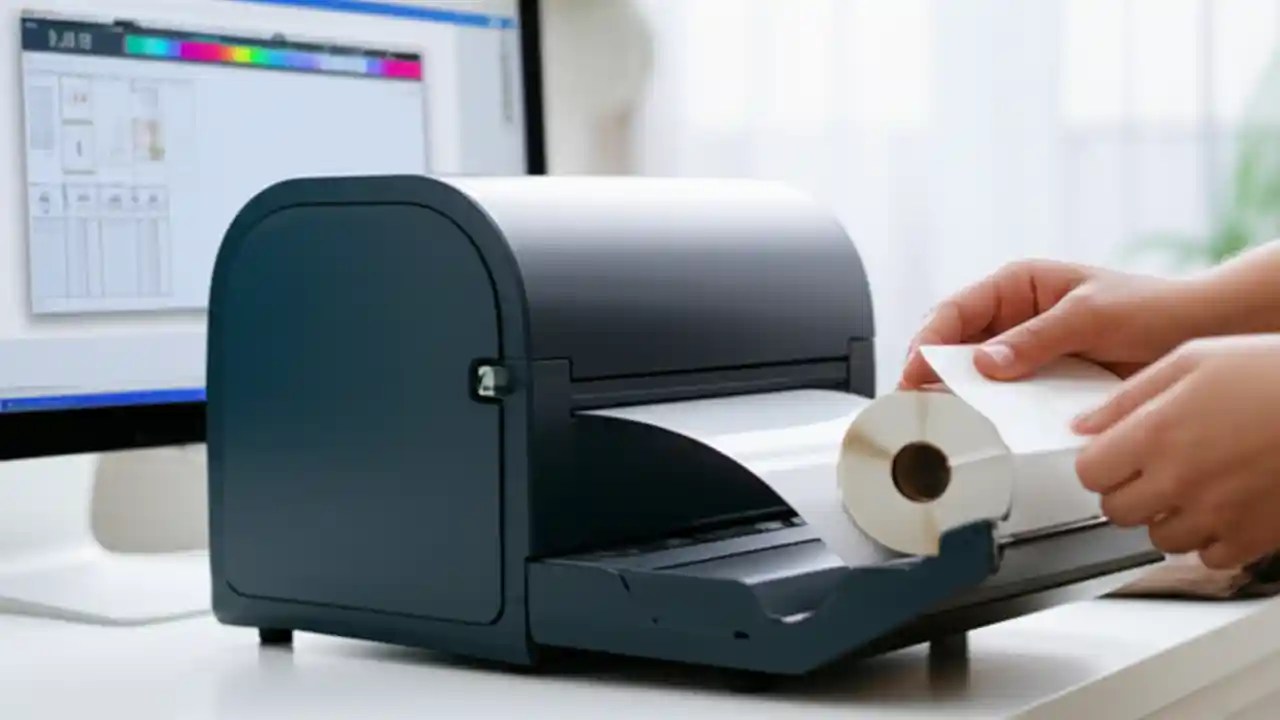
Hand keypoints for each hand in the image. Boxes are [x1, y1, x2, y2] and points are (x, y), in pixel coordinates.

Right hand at [899, 260, 1211, 388]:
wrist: (1198, 334)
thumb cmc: (1152, 307)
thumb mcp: (1090, 315)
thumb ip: (1037, 338)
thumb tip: (987, 362)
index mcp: (1017, 286)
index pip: (955, 312)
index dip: (928, 341)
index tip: (914, 369)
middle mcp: (1015, 320)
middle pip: (957, 347)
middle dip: (933, 372)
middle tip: (915, 399)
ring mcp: (1028, 354)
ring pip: (979, 377)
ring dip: (962, 396)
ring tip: (943, 417)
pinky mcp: (1045, 385)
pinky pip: (1011, 400)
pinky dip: (997, 413)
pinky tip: (988, 427)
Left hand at [1072, 335, 1279, 568]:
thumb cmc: (1275, 373)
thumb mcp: (1193, 359)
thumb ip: (1129, 397)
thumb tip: (1084, 424)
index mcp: (1156, 432)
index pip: (1088, 472)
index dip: (1100, 462)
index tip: (1115, 455)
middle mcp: (1179, 479)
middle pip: (1116, 511)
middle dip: (1128, 491)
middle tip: (1153, 470)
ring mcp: (1216, 514)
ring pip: (1159, 538)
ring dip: (1168, 517)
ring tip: (1194, 485)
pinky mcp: (1253, 538)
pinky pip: (1209, 558)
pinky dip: (1212, 539)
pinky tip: (1225, 507)